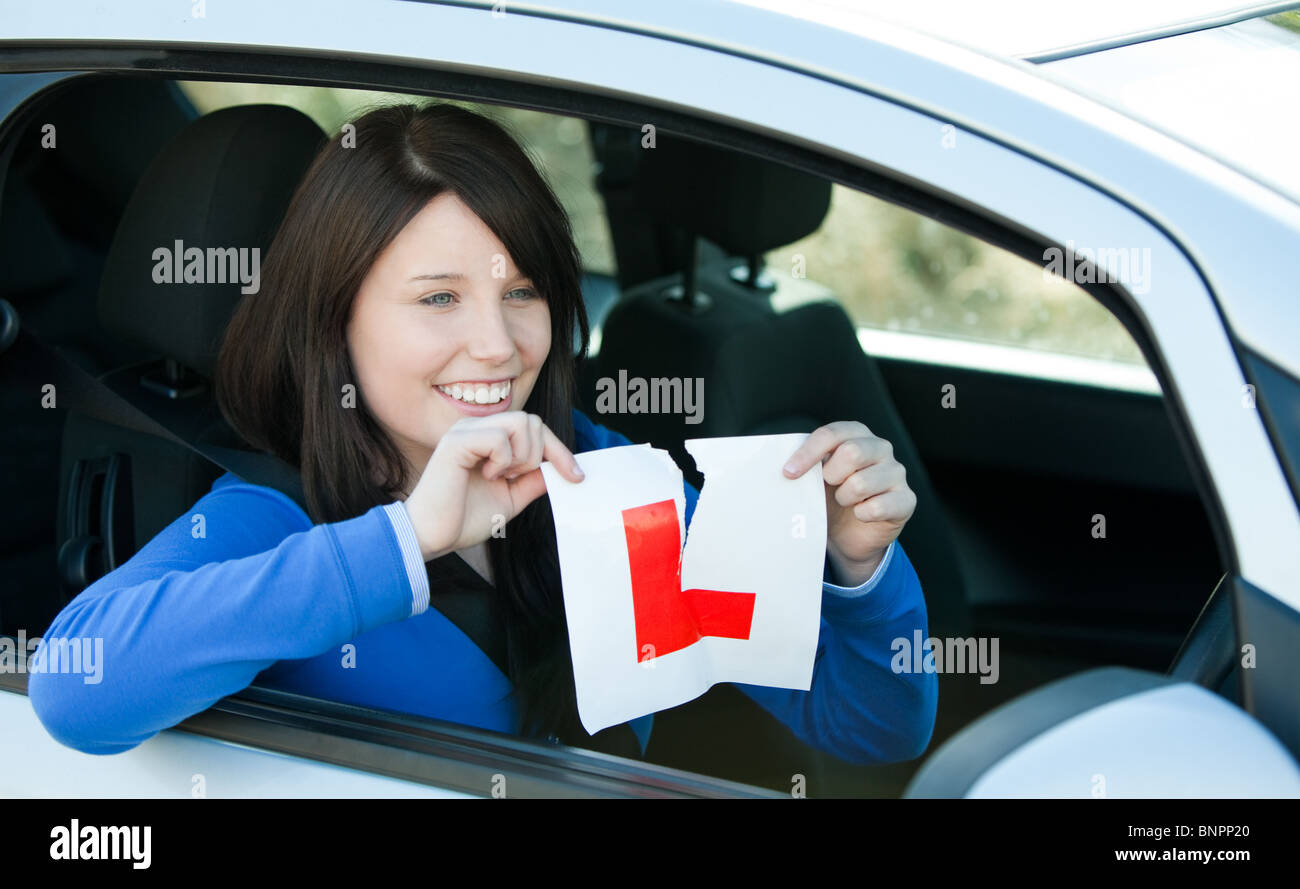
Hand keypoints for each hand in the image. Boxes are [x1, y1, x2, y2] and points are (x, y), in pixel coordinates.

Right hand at [402, 411, 584, 560]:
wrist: (430, 537)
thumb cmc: (462, 519)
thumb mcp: (511, 498)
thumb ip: (533, 480)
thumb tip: (561, 469)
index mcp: (487, 438)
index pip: (534, 429)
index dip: (560, 451)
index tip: (577, 476)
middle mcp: (475, 427)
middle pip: (532, 421)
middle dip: (538, 454)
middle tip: (516, 478)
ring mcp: (465, 431)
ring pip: (521, 422)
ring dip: (522, 457)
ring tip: (499, 477)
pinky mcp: (457, 441)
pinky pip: (499, 438)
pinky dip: (503, 461)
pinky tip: (486, 476)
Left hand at [782, 421, 915, 586]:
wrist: (850, 533)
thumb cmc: (831, 497)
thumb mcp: (815, 477)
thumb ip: (805, 465)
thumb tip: (785, 468)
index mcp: (856, 434)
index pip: (831, 434)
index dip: (808, 453)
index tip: (788, 473)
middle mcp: (881, 448)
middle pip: (852, 452)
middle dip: (831, 475)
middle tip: (828, 486)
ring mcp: (896, 472)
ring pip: (861, 483)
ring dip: (844, 498)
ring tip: (845, 501)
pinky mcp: (906, 499)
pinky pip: (877, 507)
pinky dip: (861, 514)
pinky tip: (860, 514)